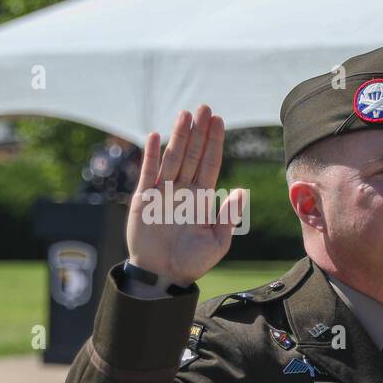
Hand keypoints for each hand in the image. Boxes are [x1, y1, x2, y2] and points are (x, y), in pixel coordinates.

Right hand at [126, 104, 243, 286]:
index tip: (219, 122)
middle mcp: (183, 190)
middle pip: (192, 155)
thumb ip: (227, 217)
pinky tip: (154, 136)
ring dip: (178, 136)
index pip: (210, 164)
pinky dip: (150, 155)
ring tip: (185, 115)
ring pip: (172, 158)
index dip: (214, 143)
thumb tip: (239, 191)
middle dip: (199, 132)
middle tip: (205, 107)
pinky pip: (147, 172)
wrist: (164, 274)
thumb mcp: (218, 242)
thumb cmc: (193, 261)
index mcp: (202, 198)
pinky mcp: (143, 198)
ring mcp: (163, 192)